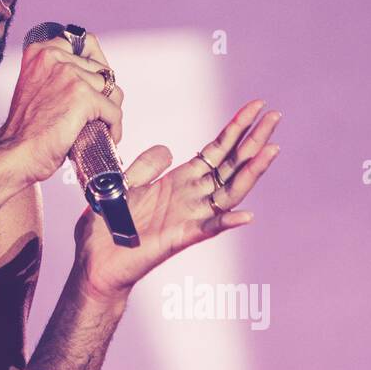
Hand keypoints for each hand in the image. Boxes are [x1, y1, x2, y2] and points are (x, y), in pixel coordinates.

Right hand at [0, 31, 124, 184]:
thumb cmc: (24, 129)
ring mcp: (70, 76)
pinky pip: (114, 111)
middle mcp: (54, 57)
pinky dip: (114, 127)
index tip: (96, 82)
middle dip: (105, 93)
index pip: (86, 42)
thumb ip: (57, 73)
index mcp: (40, 52)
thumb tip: (90, 75)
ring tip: (101, 126)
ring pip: (112, 91)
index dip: (96, 64)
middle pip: (103, 69)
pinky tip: (105, 135)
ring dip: (110, 111)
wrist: (14, 153)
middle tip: (98, 113)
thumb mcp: (36, 86)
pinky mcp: (83, 96)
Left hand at [74, 99, 281, 301]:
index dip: (236, 129)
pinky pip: (206, 231)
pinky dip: (226, 223)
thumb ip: (146, 167)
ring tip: (271, 150)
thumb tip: (168, 151)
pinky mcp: (177, 240)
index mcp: (179, 182)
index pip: (216, 151)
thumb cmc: (108, 227)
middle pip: (231, 165)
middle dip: (253, 140)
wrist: (95, 262)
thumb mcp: (124, 184)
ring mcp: (188, 219)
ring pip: (228, 193)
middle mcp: (190, 198)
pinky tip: (246, 215)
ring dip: (251, 173)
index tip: (256, 107)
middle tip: (275, 117)